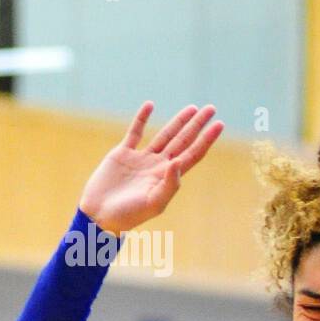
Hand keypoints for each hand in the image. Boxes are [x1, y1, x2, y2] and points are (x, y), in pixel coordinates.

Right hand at [79, 102, 223, 233]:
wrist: (100, 216)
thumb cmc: (129, 215)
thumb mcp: (154, 203)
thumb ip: (169, 184)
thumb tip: (179, 161)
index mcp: (168, 177)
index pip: (193, 154)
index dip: (206, 139)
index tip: (219, 124)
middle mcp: (158, 166)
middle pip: (183, 140)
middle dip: (197, 125)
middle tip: (211, 108)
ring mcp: (141, 159)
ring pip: (164, 135)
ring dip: (178, 121)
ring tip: (192, 108)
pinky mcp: (122, 154)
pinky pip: (135, 132)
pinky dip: (142, 119)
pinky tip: (150, 105)